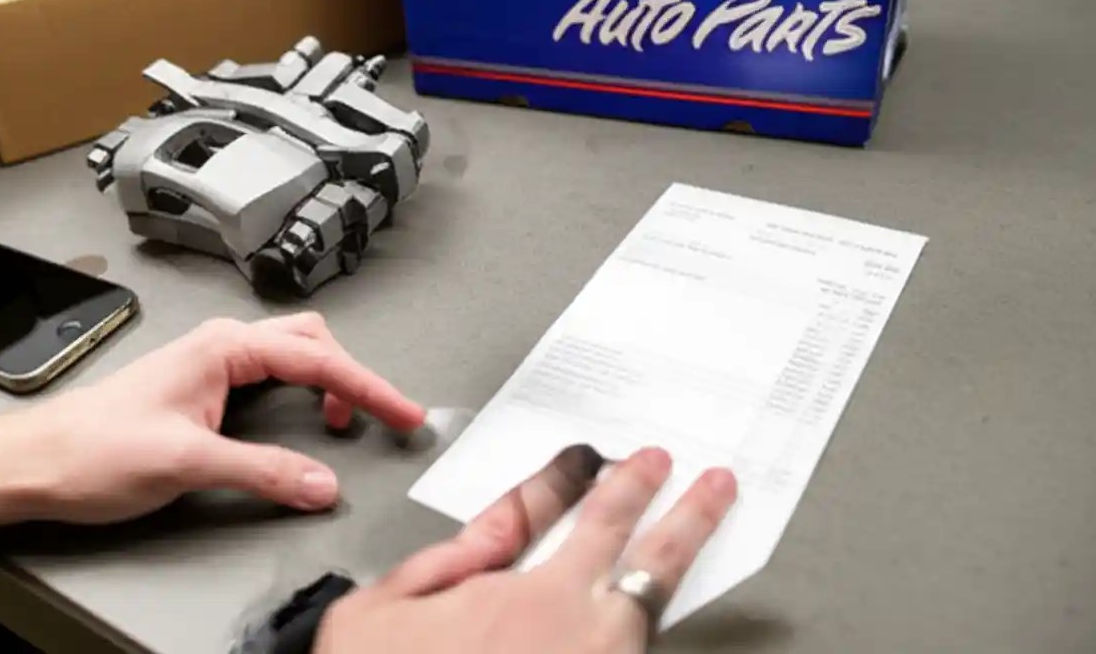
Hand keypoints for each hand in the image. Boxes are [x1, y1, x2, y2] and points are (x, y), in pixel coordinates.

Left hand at [0, 314, 424, 534]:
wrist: (36, 462)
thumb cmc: (92, 449)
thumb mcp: (187, 463)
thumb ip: (262, 472)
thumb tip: (322, 483)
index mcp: (221, 348)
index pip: (317, 359)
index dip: (369, 387)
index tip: (403, 413)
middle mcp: (220, 346)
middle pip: (313, 342)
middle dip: (354, 376)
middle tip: (384, 416)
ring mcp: (212, 365)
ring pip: (293, 355)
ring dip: (329, 382)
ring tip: (346, 423)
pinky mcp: (204, 388)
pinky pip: (272, 377)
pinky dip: (303, 393)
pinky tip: (304, 420)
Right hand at [316, 447, 736, 653]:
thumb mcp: (382, 609)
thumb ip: (449, 560)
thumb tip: (500, 529)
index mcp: (532, 600)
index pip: (590, 518)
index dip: (614, 481)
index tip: (630, 460)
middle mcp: (583, 637)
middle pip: (652, 559)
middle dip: (686, 512)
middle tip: (713, 483)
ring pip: (654, 610)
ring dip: (680, 565)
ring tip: (703, 530)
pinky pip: (635, 650)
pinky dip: (645, 623)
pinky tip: (646, 611)